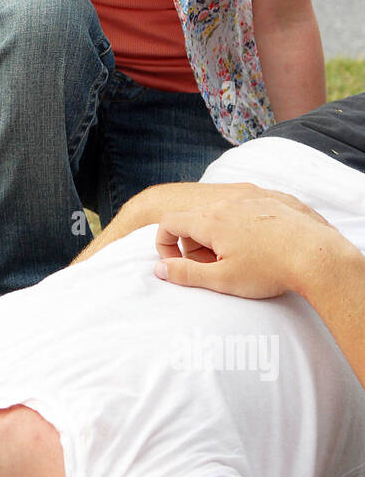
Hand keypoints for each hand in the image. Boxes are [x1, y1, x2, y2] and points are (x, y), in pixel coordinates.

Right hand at [154, 185, 333, 298]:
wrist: (318, 257)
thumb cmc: (270, 270)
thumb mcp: (222, 280)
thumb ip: (186, 274)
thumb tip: (159, 270)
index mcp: (210, 219)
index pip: (169, 222)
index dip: (164, 244)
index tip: (177, 264)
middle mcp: (228, 201)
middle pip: (196, 217)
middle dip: (196, 243)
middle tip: (213, 267)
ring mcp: (254, 196)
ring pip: (223, 211)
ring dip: (221, 233)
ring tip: (240, 257)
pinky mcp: (275, 198)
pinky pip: (249, 207)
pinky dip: (246, 224)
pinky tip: (262, 244)